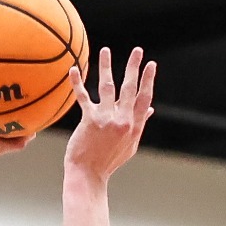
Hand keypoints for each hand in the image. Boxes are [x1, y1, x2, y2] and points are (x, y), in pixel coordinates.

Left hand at [64, 47, 155, 181]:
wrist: (88, 175)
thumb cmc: (107, 161)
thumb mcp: (129, 145)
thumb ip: (139, 124)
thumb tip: (150, 109)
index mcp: (133, 127)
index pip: (144, 99)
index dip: (148, 81)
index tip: (151, 65)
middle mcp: (122, 121)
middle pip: (130, 89)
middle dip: (134, 68)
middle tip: (138, 51)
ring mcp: (106, 120)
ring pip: (108, 87)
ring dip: (107, 66)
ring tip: (105, 51)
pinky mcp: (89, 121)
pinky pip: (83, 96)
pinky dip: (77, 82)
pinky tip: (73, 69)